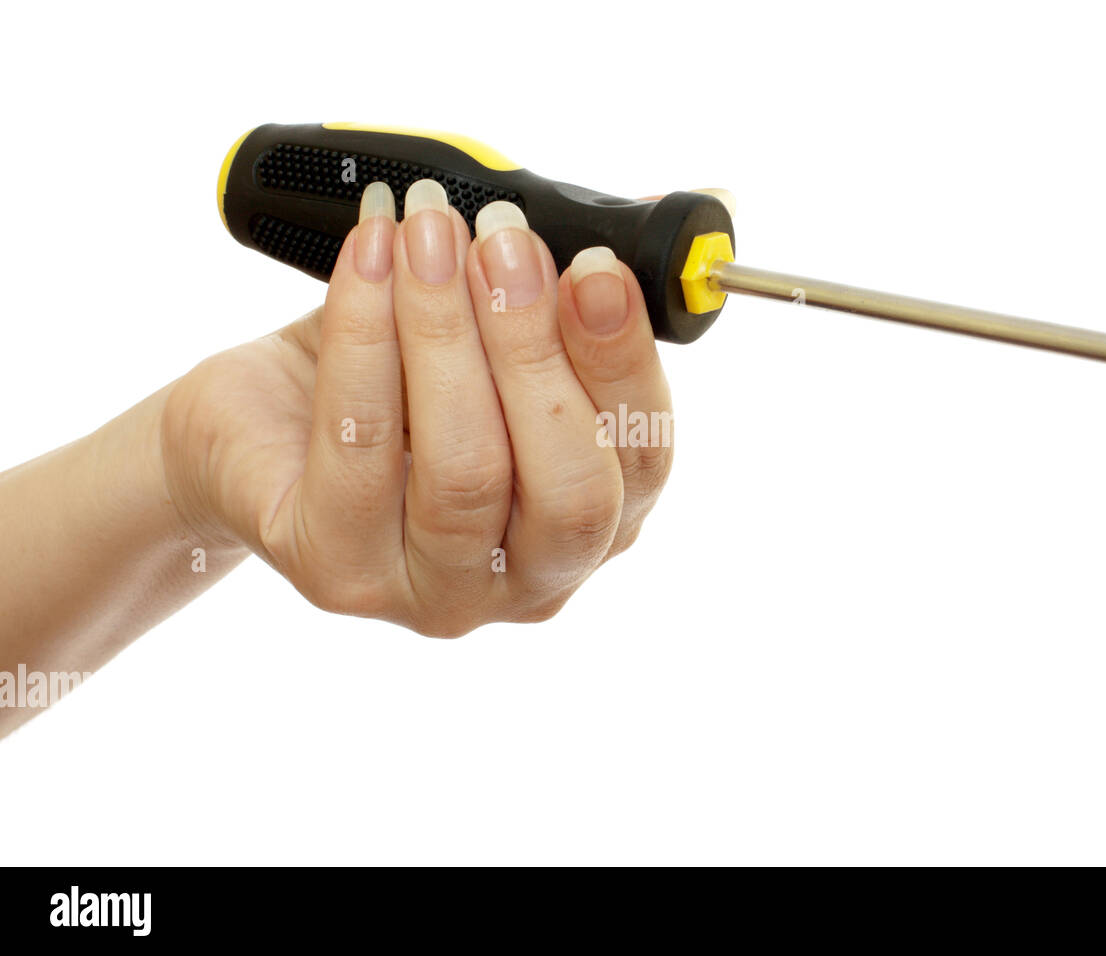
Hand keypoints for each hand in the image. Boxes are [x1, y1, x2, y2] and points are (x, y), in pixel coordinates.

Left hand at [163, 180, 672, 635]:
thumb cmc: (394, 380)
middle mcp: (533, 578)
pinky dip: (366, 336)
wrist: (260, 420)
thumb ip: (550, 300)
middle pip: (569, 488)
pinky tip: (370, 260)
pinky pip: (361, 451)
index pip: (643, 458)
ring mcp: (438, 594)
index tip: (594, 267)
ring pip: (466, 472)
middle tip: (502, 241)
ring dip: (447, 332)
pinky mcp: (338, 573)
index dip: (624, 361)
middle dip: (537, 350)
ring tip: (427, 235)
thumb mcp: (486, 335)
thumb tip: (606, 233)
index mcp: (596, 518)